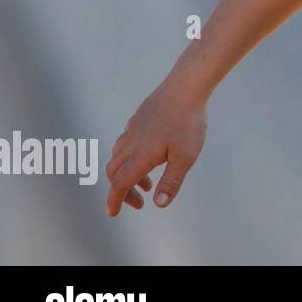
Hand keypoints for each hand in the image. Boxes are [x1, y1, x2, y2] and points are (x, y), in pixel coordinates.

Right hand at [105, 80, 207, 216]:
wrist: (185, 88)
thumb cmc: (188, 123)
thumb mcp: (185, 157)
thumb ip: (171, 181)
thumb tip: (158, 204)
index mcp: (140, 156)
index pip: (120, 184)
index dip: (115, 200)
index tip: (113, 213)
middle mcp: (131, 143)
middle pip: (115, 172)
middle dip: (122, 191)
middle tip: (139, 202)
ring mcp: (133, 129)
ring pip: (118, 156)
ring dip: (127, 174)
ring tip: (147, 182)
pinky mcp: (138, 119)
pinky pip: (125, 142)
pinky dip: (130, 157)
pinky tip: (147, 155)